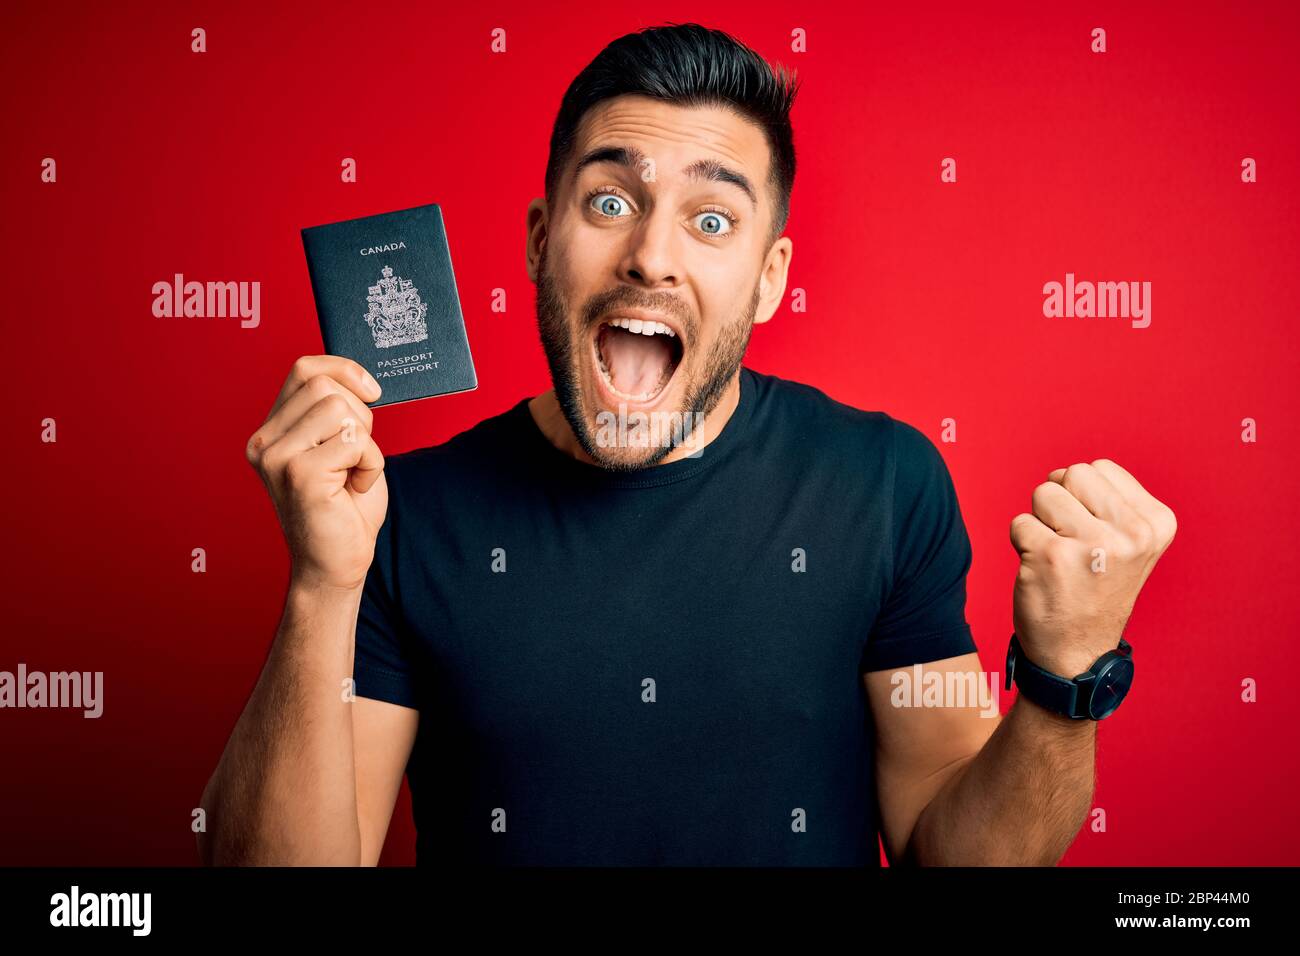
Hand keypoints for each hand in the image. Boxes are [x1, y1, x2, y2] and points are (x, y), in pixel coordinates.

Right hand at [246, 355, 387, 591]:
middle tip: (356, 455)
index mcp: (271, 431)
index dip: (344, 370)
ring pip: (340, 409)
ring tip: (352, 474)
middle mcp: (265, 442)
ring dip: (365, 442)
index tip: (371, 391)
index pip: (304, 369)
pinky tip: (354, 488)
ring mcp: (277, 457)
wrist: (336, 565)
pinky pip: (355, 442)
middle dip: (360, 416)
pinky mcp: (300, 474)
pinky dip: (370, 464)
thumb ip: (336, 412)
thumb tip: (355, 378)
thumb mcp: (340, 448)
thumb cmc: (343, 508)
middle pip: (325, 386)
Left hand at [1010, 459, 1176, 675]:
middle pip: (1072, 474)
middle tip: (1070, 543)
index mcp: (1156, 524)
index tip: (1093, 534)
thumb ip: (1110, 502)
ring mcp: (1092, 545)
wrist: (1077, 652)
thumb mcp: (1128, 544)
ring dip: (1041, 521)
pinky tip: (1042, 571)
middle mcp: (1132, 534)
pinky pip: (1020, 522)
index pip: (1100, 468)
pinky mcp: (1052, 556)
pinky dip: (1022, 543)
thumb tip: (1066, 474)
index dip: (1083, 496)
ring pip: (1044, 492)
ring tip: (1058, 556)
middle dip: (1060, 501)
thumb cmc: (1096, 589)